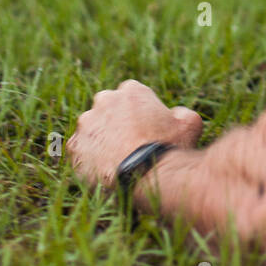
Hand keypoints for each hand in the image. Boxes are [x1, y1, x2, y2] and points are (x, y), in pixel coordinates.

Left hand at [68, 80, 202, 187]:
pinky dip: (89, 159)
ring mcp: (86, 124)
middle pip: (108, 110)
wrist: (147, 175)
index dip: (140, 113)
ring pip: (93, 131)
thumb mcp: (190, 124)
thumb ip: (181, 112)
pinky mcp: (74, 147)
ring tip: (116, 161)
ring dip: (101, 141)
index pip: (132, 97)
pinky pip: (80, 152)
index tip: (145, 129)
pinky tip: (104, 171)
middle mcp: (104, 100)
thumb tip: (175, 114)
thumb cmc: (169, 147)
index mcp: (131, 90)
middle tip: (129, 144)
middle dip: (116, 123)